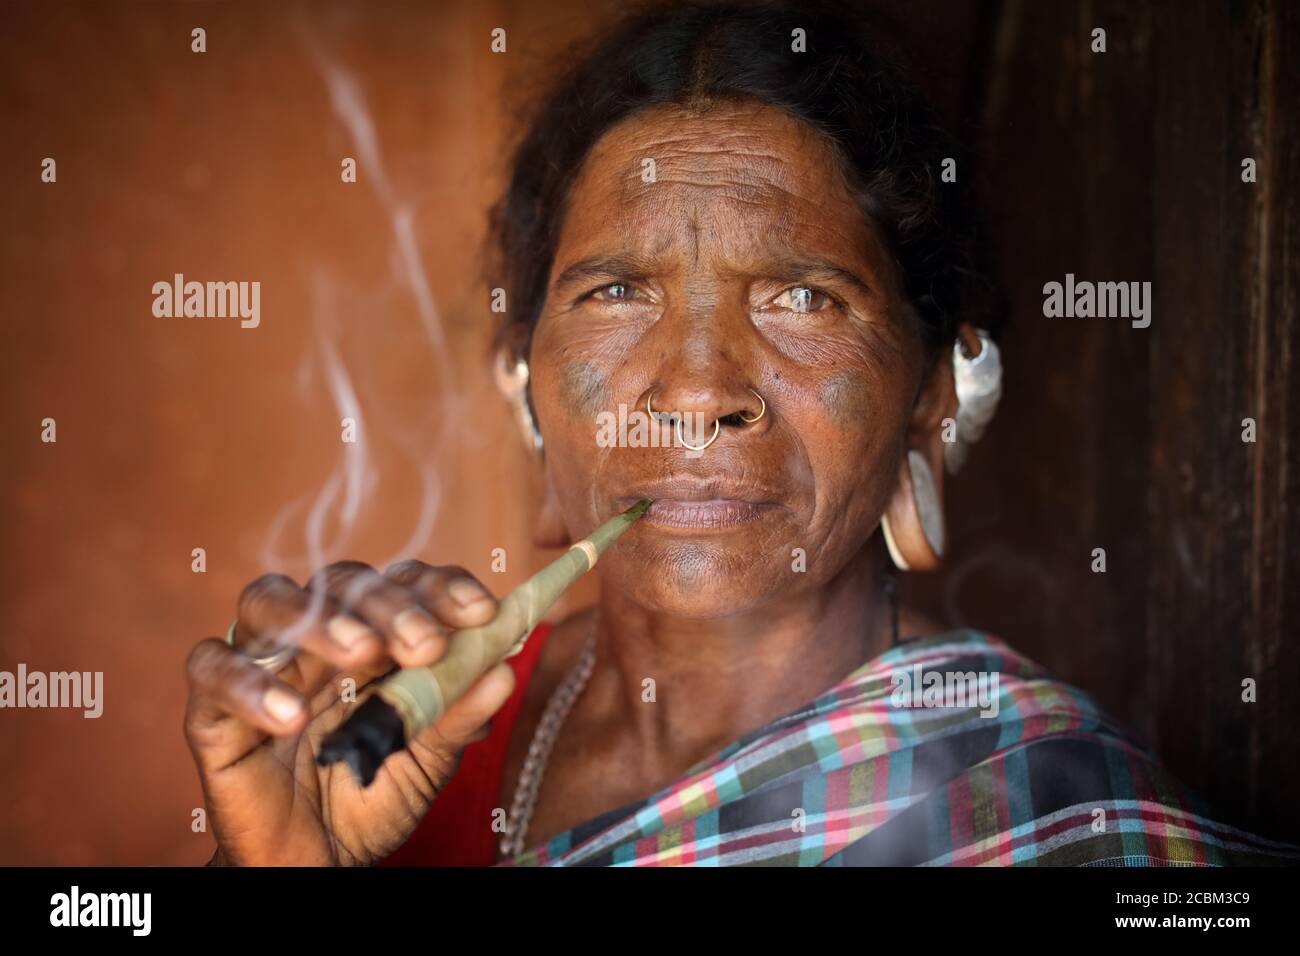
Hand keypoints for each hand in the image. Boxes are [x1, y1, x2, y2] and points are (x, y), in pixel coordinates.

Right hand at [184, 561, 514, 865]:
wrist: (316, 862)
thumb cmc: (370, 797)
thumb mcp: (427, 759)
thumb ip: (458, 714)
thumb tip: (501, 670)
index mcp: (373, 634)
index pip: (403, 582)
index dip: (440, 587)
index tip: (481, 612)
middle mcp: (315, 636)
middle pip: (340, 582)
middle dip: (389, 605)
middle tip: (425, 645)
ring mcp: (261, 664)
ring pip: (268, 601)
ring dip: (319, 620)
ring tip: (361, 654)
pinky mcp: (212, 708)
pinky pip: (211, 670)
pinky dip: (248, 684)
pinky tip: (291, 716)